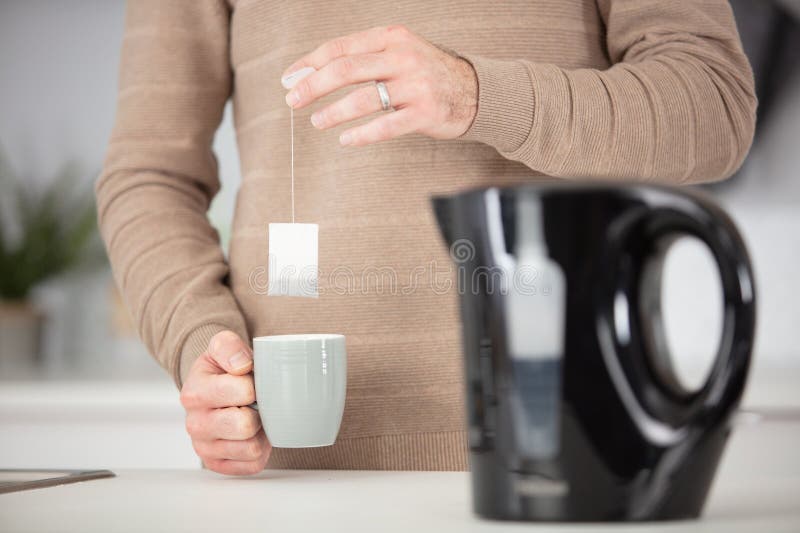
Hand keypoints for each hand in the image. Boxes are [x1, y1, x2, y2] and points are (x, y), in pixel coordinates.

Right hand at [179, 330, 270, 474]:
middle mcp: (195, 424)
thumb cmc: (223, 369)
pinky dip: (260, 449)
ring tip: (255, 416)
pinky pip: (253, 464)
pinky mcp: (219, 465)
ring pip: (252, 448)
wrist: (215, 388)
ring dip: (261, 432)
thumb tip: (242, 365)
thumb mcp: (222, 346)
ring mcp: (205, 448)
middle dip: (259, 411)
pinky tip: (253, 434)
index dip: (256, 384)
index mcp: (194, 393)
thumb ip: (229, 346)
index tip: (252, 380)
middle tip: (256, 402)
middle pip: (246, 425)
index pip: (243, 391)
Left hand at [282, 25, 477, 146]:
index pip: (340, 48)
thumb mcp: (399, 52)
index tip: (289, 79)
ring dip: (333, 112)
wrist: (475, 90)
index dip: (309, 64)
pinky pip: (386, 126)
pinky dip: (362, 135)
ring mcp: (415, 85)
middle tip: (293, 101)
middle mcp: (402, 58)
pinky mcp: (425, 113)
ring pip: (363, 98)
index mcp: (390, 38)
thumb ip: (364, 59)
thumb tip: (314, 73)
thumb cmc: (427, 73)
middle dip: (313, 86)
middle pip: (345, 70)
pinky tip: (345, 139)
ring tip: (316, 121)